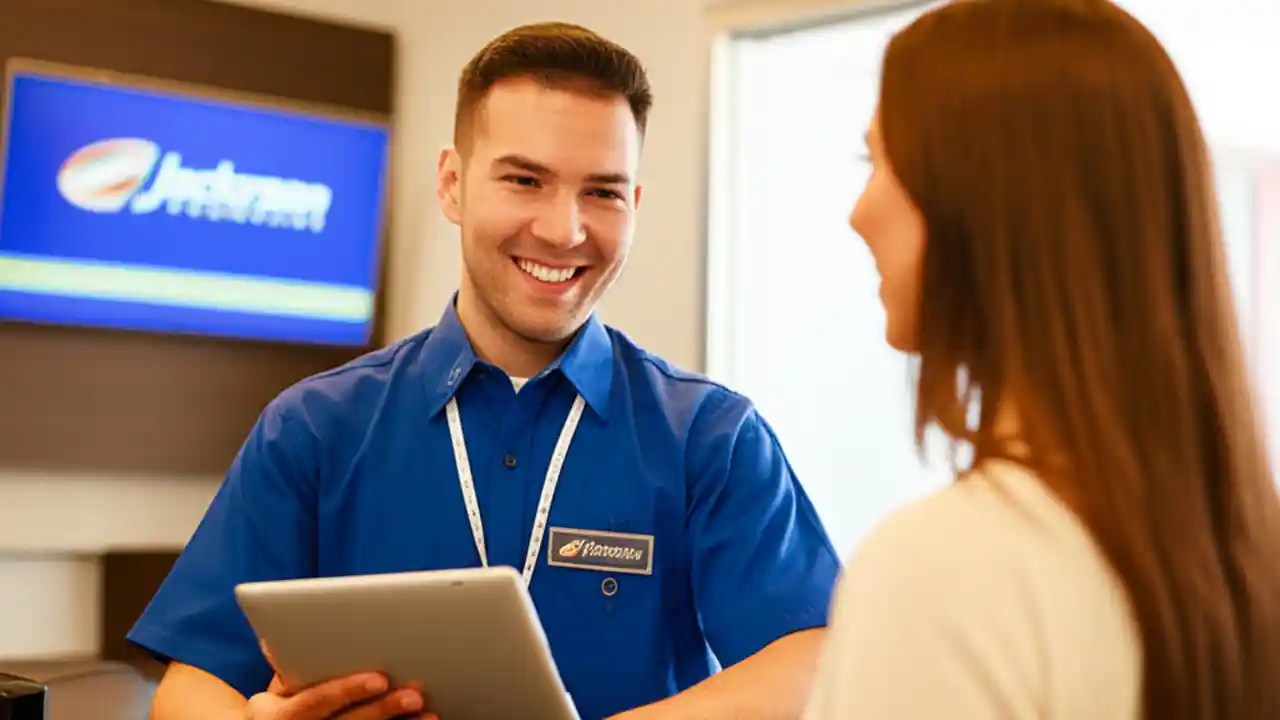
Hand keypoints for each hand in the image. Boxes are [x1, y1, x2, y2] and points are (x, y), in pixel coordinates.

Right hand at [244, 643, 431, 719]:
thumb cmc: (284, 697)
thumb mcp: (279, 680)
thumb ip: (290, 660)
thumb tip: (279, 635)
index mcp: (275, 714)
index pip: (313, 702)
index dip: (347, 691)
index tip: (380, 678)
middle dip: (381, 709)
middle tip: (415, 694)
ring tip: (428, 713)